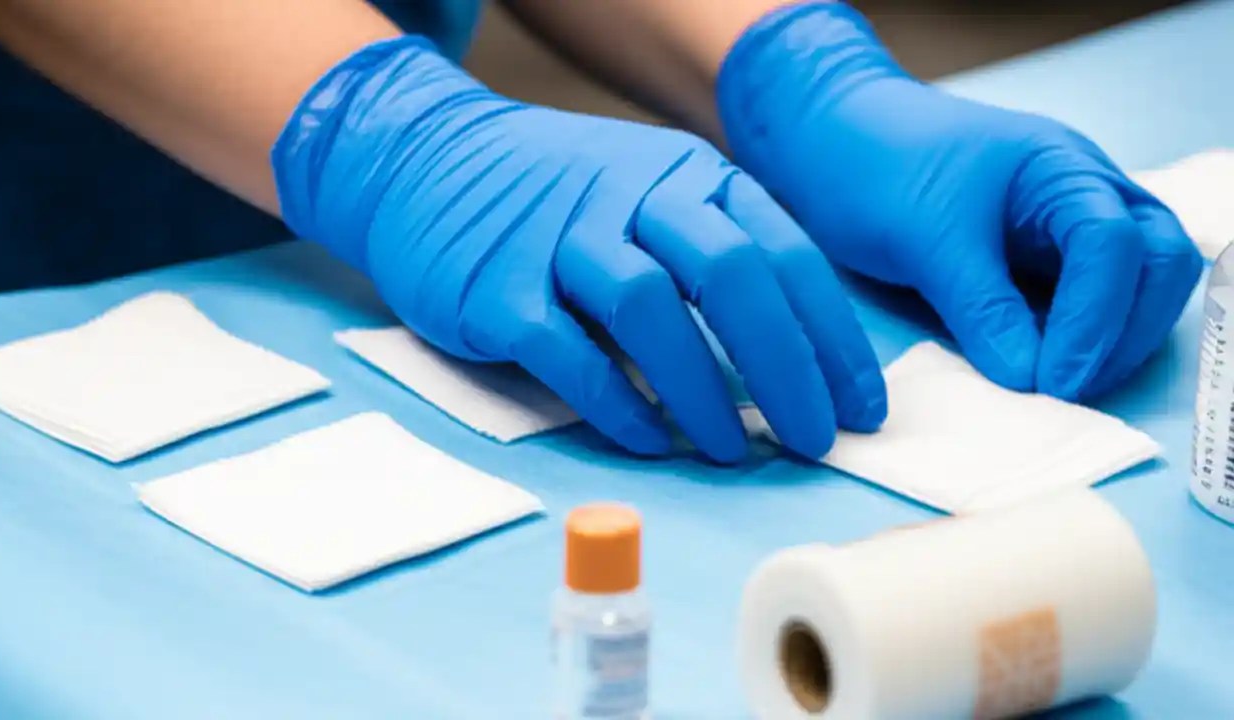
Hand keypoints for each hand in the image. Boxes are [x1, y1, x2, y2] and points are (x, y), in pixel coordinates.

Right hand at [273, 37, 885, 461]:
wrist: (426, 162)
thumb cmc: (557, 200)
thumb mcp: (648, 195)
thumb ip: (714, 255)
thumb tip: (795, 358)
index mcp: (686, 176)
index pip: (783, 254)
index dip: (830, 338)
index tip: (857, 408)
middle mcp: (630, 195)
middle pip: (731, 274)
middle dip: (785, 366)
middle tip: (811, 438)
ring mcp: (559, 238)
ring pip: (650, 308)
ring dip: (702, 387)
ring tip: (729, 448)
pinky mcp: (498, 288)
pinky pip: (566, 350)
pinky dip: (614, 400)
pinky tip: (646, 439)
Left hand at [718, 3, 1201, 399]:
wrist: (835, 146)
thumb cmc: (878, 167)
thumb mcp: (924, 236)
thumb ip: (980, 306)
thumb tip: (1029, 379)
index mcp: (1062, 170)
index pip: (1115, 245)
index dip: (1094, 320)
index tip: (1053, 381)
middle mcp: (1084, 195)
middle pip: (1157, 264)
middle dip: (1124, 333)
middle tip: (1066, 391)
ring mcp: (1069, 230)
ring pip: (1136, 289)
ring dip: (1111, 344)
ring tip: (1055, 388)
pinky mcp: (1043, 264)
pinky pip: (1087, 306)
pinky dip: (1079, 343)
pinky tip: (1041, 373)